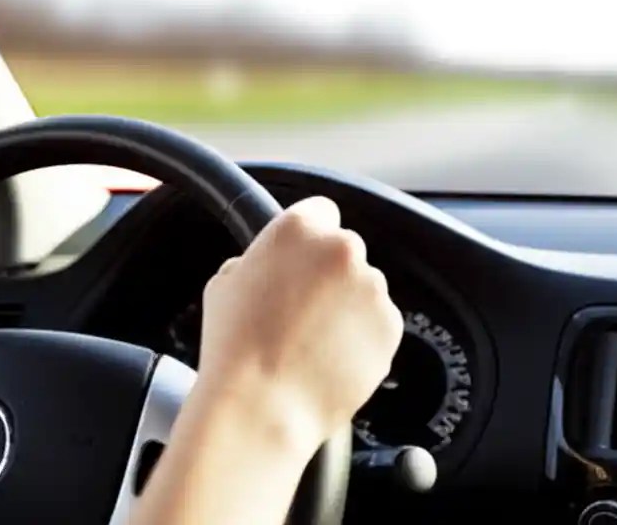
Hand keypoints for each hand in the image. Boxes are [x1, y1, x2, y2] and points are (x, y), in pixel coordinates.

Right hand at [194, 196, 403, 455]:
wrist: (263, 404)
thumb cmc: (234, 347)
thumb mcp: (225, 283)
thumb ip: (256, 260)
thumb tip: (271, 265)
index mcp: (298, 229)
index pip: (320, 212)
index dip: (309, 238)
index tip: (302, 259)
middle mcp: (342, 249)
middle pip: (343, 251)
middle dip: (329, 274)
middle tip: (301, 308)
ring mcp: (372, 287)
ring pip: (363, 288)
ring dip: (347, 306)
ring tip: (312, 341)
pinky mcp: (391, 325)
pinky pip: (378, 323)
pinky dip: (362, 337)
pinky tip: (330, 357)